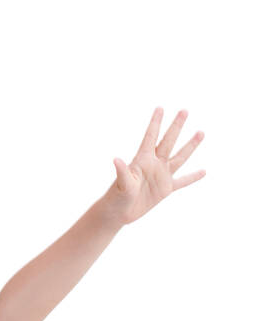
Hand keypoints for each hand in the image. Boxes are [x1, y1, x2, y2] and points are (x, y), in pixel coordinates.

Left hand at [102, 107, 205, 226]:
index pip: (150, 137)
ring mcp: (161, 175)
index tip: (160, 108)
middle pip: (168, 141)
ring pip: (179, 157)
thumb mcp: (122, 183)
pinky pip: (182, 181)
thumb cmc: (117, 196)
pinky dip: (192, 177)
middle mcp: (154, 163)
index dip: (155, 123)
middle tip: (184, 110)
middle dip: (176, 126)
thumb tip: (116, 160)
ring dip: (190, 146)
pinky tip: (203, 172)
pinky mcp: (165, 189)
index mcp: (142, 159)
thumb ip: (122, 171)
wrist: (119, 212)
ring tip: (201, 132)